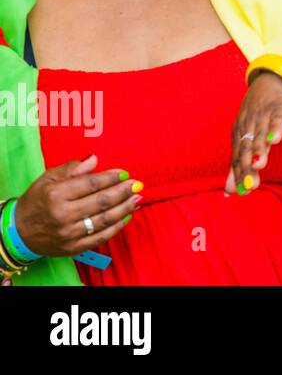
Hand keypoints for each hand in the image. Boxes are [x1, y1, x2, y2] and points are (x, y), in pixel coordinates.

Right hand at [13, 155, 140, 257]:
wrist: (19, 231)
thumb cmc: (37, 200)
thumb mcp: (48, 179)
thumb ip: (72, 168)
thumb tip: (95, 158)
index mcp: (56, 195)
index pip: (91, 184)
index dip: (111, 177)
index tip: (125, 172)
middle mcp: (63, 215)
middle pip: (102, 202)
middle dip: (123, 191)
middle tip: (137, 184)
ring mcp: (68, 234)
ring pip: (104, 220)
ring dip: (125, 208)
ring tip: (137, 198)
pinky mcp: (73, 248)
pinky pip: (100, 237)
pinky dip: (116, 227)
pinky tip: (127, 216)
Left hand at [226, 71, 281, 194]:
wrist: (271, 83)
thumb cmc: (257, 117)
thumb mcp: (247, 140)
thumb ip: (239, 166)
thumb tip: (230, 192)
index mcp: (239, 135)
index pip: (238, 158)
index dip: (239, 174)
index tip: (241, 192)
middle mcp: (248, 126)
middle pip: (247, 149)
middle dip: (247, 166)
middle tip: (250, 185)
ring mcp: (263, 116)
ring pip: (260, 135)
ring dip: (259, 149)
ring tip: (258, 165)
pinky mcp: (279, 108)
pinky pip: (277, 119)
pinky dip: (276, 128)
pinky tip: (275, 139)